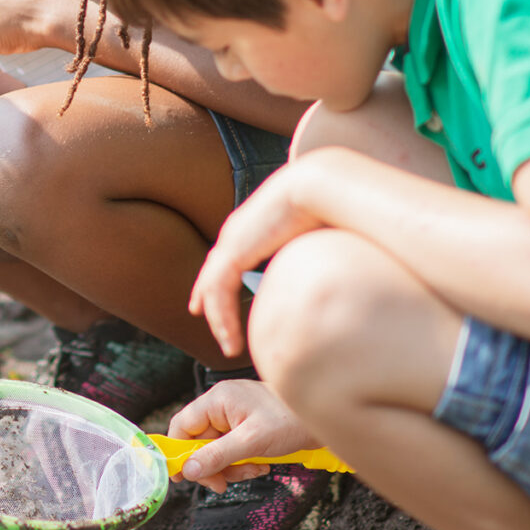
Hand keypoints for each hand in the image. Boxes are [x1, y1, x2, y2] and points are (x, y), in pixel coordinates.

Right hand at [169, 380, 318, 492]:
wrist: (325, 417)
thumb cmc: (290, 422)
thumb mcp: (251, 442)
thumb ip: (217, 455)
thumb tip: (188, 470)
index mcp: (217, 400)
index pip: (182, 426)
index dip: (179, 452)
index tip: (183, 477)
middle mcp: (222, 405)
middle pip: (199, 442)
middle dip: (212, 465)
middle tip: (223, 485)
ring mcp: (234, 416)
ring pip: (216, 449)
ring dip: (231, 467)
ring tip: (253, 470)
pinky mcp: (246, 427)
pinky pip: (232, 450)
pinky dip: (243, 462)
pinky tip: (261, 465)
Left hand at [189, 159, 325, 357]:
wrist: (320, 184)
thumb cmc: (330, 204)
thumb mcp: (316, 236)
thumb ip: (310, 255)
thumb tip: (330, 271)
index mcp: (256, 224)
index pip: (230, 253)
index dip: (222, 273)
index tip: (217, 292)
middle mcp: (238, 230)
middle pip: (214, 268)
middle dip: (207, 292)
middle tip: (199, 311)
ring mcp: (232, 240)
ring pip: (213, 287)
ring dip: (218, 318)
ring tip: (228, 344)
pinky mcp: (233, 252)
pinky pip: (219, 292)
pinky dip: (222, 317)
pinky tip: (230, 338)